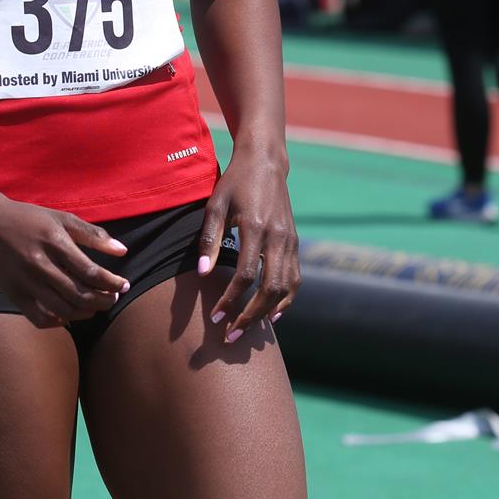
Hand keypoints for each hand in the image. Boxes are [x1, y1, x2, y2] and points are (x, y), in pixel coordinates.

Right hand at [0, 197, 130, 328]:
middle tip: (113, 299)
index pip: (91, 272)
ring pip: (62, 309)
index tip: (123, 285)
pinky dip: (58, 321)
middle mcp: (40, 264)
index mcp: (54, 242)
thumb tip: (123, 251)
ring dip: (85, 313)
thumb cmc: (28, 219)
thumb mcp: (61, 219)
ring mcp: (25, 282)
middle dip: (103, 300)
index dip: (112, 283)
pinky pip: (39, 318)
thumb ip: (92, 234)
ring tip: (95, 307)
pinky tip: (68, 315)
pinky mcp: (13, 294)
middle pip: (79, 294)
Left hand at [197, 147, 299, 343]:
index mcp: (257, 227)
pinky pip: (295, 279)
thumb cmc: (234, 182)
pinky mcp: (295, 243)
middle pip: (270, 289)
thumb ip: (209, 239)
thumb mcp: (215, 205)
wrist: (266, 162)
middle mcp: (278, 237)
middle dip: (249, 316)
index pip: (246, 275)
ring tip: (247, 330)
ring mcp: (290, 241)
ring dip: (266, 313)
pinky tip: (271, 315)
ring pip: (286, 288)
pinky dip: (285, 301)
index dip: (230, 300)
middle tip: (230, 336)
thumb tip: (203, 273)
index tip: (215, 318)